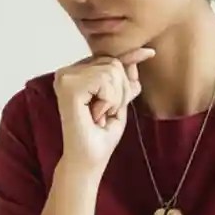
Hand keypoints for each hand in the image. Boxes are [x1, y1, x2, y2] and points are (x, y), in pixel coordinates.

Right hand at [53, 47, 154, 174]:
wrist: (88, 161)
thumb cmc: (100, 135)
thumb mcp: (119, 101)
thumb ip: (124, 78)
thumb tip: (139, 55)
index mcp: (75, 75)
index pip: (107, 58)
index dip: (129, 56)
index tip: (150, 53)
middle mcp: (66, 73)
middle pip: (113, 62)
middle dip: (120, 91)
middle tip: (104, 113)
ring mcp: (65, 78)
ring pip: (112, 70)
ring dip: (114, 99)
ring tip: (99, 115)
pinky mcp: (69, 87)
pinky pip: (105, 80)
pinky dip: (110, 100)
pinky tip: (96, 115)